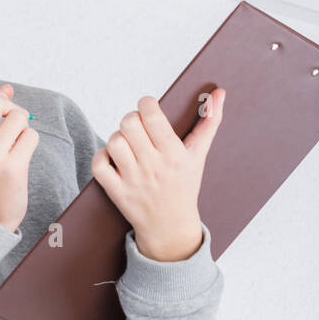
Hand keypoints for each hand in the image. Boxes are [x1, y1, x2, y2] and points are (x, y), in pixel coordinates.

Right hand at [0, 82, 38, 233]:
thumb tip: (8, 88)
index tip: (0, 101)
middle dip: (10, 107)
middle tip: (12, 123)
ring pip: (18, 117)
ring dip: (22, 127)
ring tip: (16, 142)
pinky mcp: (11, 168)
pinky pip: (31, 135)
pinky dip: (30, 141)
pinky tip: (21, 155)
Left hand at [90, 89, 225, 260]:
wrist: (171, 227)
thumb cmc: (185, 185)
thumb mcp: (199, 155)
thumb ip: (210, 121)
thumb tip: (219, 92)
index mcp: (174, 154)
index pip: (151, 116)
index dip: (146, 104)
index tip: (148, 107)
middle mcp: (153, 166)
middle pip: (129, 124)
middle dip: (131, 120)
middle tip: (137, 127)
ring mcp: (133, 180)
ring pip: (114, 142)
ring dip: (118, 138)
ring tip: (128, 144)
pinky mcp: (117, 192)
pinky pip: (99, 165)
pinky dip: (102, 157)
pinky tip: (114, 158)